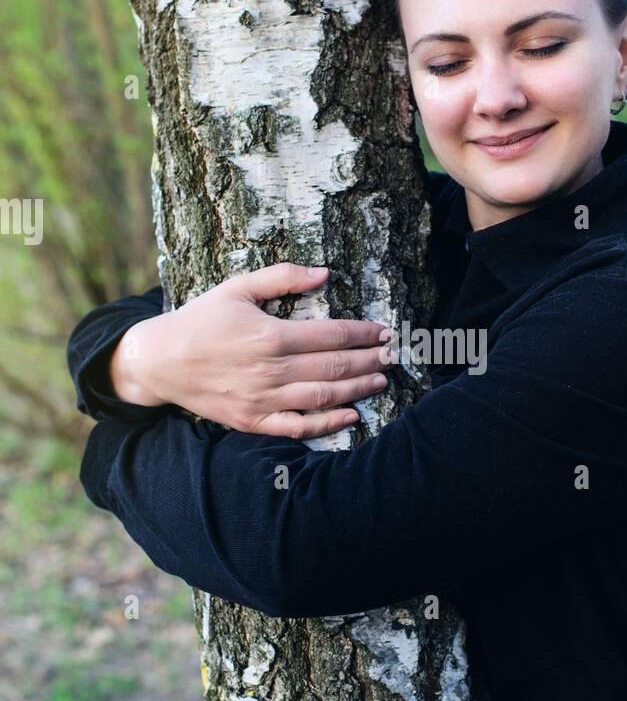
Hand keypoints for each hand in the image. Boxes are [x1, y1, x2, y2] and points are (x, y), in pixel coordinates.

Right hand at [108, 263, 394, 436]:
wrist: (159, 361)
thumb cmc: (200, 319)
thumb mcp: (237, 287)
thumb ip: (283, 278)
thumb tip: (325, 273)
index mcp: (271, 335)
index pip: (331, 335)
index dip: (363, 333)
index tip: (383, 330)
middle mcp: (271, 370)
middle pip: (334, 366)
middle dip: (369, 360)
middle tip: (392, 355)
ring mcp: (263, 400)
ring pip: (324, 396)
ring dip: (358, 389)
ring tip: (381, 380)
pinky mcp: (253, 421)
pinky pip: (298, 426)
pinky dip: (328, 423)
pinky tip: (351, 416)